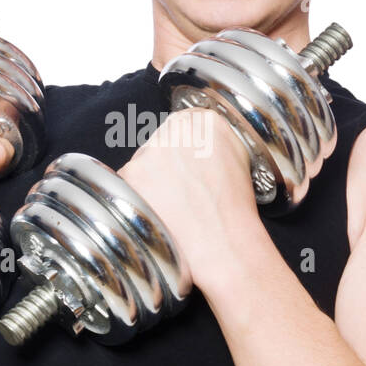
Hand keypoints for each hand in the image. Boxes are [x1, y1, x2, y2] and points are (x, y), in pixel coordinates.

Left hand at [116, 106, 259, 289]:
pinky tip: (159, 212)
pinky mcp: (131, 172)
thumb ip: (214, 143)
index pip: (184, 125)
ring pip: (143, 163)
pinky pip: (127, 183)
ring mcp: (151, 149)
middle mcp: (176, 129)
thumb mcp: (237, 161)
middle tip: (180, 192)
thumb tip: (198, 146)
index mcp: (205, 121)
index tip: (186, 168)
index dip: (184, 151)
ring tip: (172, 207)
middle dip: (165, 165)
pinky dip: (138, 197)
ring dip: (150, 182)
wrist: (222, 243)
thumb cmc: (233, 211)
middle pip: (161, 143)